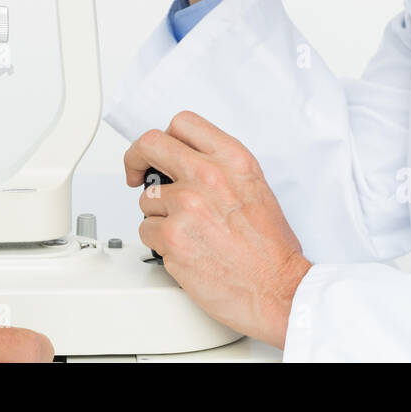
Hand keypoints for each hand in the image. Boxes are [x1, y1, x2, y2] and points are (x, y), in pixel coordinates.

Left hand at [124, 111, 310, 348]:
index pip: (183, 123)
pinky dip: (159, 242)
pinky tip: (184, 249)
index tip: (158, 151)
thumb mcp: (255, 187)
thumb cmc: (270, 247)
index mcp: (231, 159)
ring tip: (187, 232)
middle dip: (135, 159)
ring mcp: (186, 205)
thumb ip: (219, 168)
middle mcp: (207, 175)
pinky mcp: (172, 236)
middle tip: (134, 174)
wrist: (276, 288)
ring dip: (158, 215)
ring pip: (146, 198)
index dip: (164, 136)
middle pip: (150, 145)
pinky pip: (146, 230)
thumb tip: (186, 164)